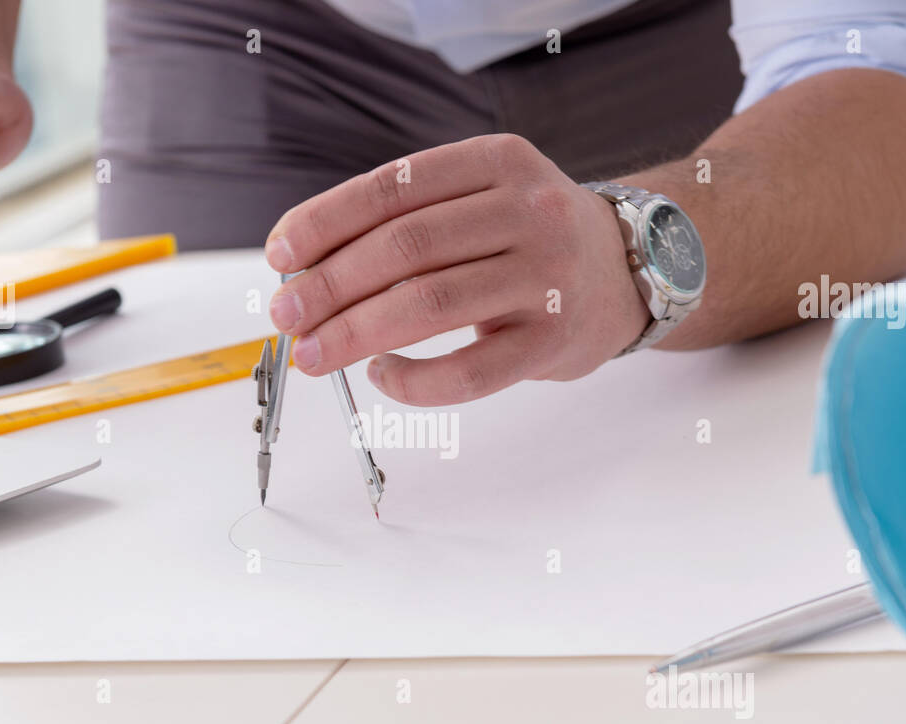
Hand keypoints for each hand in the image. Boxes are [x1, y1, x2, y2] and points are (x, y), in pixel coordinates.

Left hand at [263, 134, 647, 405]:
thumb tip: (304, 269)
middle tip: (286, 316)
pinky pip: (468, 371)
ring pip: (430, 305)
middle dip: (330, 285)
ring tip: (314, 353)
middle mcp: (528, 210)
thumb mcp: (481, 196)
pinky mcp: (553, 341)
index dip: (325, 222)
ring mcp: (546, 277)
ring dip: (355, 334)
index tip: (280, 257)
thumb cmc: (527, 238)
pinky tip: (382, 375)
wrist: (626, 272)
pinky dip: (412, 379)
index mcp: (497, 161)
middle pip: (406, 247)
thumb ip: (408, 219)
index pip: (393, 186)